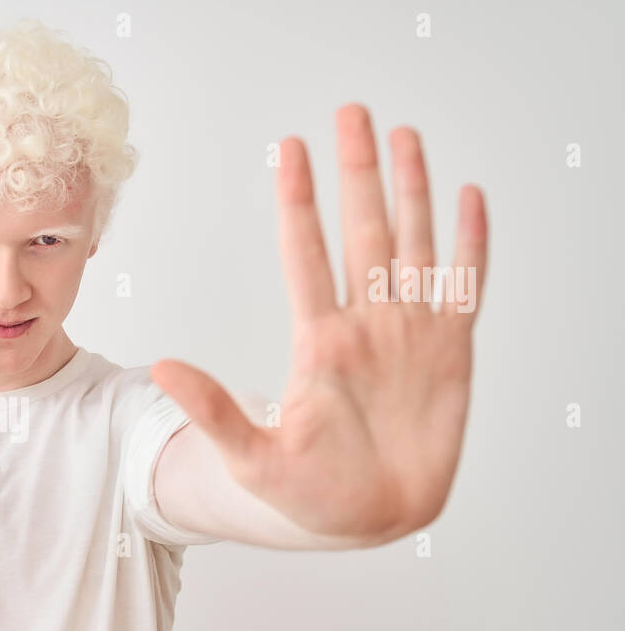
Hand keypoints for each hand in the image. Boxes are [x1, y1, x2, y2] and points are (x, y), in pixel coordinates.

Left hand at [151, 103, 488, 541]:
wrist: (368, 518)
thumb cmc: (307, 494)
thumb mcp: (252, 457)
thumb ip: (214, 411)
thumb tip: (160, 370)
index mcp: (319, 342)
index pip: (306, 253)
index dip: (300, 201)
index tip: (289, 149)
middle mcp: (365, 324)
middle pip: (362, 231)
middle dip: (358, 171)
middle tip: (350, 112)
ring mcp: (409, 334)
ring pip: (412, 245)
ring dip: (411, 191)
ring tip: (403, 136)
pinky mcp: (450, 352)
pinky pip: (464, 287)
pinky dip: (470, 246)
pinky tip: (469, 201)